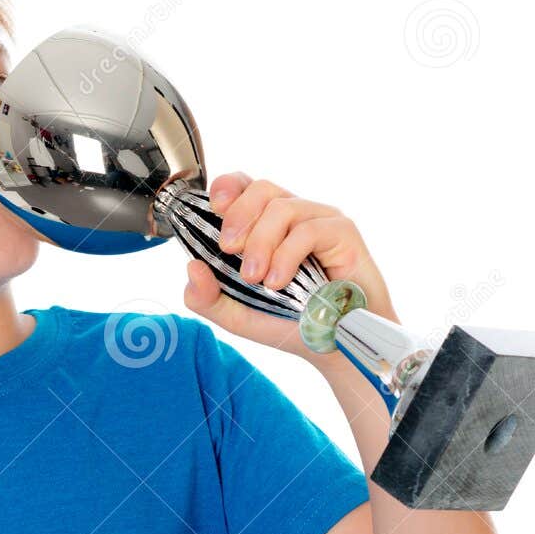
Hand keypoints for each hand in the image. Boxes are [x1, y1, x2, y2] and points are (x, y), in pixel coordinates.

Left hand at [182, 173, 397, 357]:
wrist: (335, 347)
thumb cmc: (291, 324)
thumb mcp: (237, 316)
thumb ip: (207, 297)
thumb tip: (191, 267)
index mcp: (267, 225)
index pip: (244, 186)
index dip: (227, 187)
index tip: (213, 208)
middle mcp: (294, 216)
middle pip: (261, 189)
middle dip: (237, 217)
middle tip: (228, 250)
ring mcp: (320, 220)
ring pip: (282, 208)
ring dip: (261, 243)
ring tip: (255, 279)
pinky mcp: (343, 232)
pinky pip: (309, 230)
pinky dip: (286, 256)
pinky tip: (278, 283)